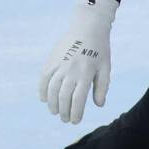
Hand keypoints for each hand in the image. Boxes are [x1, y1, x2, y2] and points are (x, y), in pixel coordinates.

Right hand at [38, 0, 117, 123]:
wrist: (87, 27)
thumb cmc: (100, 49)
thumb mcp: (105, 68)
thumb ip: (102, 87)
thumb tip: (98, 105)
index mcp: (86, 73)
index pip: (78, 99)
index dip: (75, 112)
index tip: (75, 121)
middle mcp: (71, 70)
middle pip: (63, 97)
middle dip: (64, 111)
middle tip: (66, 119)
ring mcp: (59, 64)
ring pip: (51, 89)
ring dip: (52, 104)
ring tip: (56, 112)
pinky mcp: (51, 60)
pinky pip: (43, 78)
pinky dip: (42, 90)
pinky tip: (44, 99)